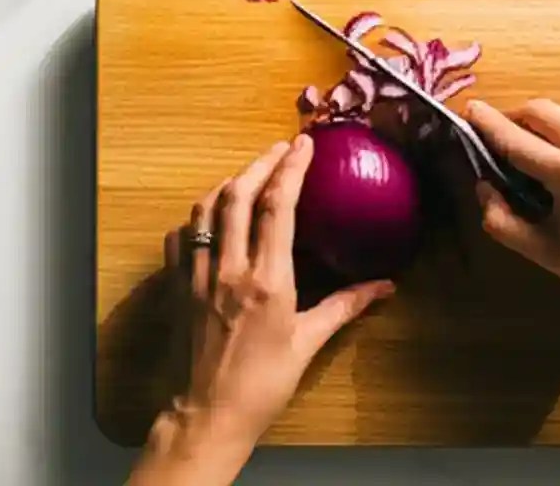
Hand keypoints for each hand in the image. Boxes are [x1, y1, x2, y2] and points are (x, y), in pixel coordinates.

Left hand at [130, 136, 393, 485]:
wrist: (207, 413)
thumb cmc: (263, 383)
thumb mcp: (308, 343)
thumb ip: (344, 307)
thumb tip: (385, 286)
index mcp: (266, 279)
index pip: (277, 207)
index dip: (291, 169)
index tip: (304, 145)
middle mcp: (228, 267)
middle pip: (238, 195)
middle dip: (260, 163)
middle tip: (280, 148)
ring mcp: (196, 274)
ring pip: (205, 209)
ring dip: (227, 183)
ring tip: (248, 174)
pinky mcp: (175, 285)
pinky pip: (180, 236)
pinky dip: (196, 216)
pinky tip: (210, 216)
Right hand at [467, 99, 559, 324]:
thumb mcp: (544, 253)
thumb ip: (502, 220)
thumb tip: (484, 187)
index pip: (518, 140)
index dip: (488, 123)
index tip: (471, 109)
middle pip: (546, 111)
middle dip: (516, 115)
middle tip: (499, 132)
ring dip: (548, 124)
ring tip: (537, 149)